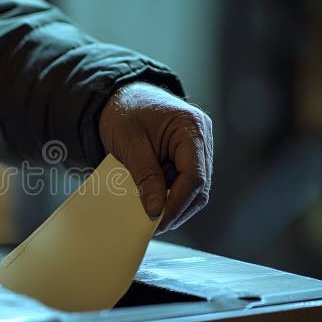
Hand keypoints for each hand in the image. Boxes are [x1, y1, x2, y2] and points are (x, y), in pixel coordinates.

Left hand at [98, 82, 212, 234]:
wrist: (120, 95)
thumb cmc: (123, 111)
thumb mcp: (129, 144)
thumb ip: (146, 177)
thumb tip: (156, 210)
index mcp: (191, 127)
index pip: (194, 176)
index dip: (177, 203)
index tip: (158, 221)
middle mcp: (202, 137)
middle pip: (200, 186)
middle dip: (177, 208)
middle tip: (154, 226)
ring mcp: (198, 146)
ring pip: (195, 187)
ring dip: (174, 202)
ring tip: (150, 215)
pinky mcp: (189, 154)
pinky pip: (184, 180)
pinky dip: (170, 193)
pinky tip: (152, 200)